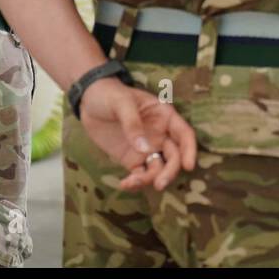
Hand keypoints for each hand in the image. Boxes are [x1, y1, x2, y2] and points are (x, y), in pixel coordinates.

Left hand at [79, 78, 197, 191]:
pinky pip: (140, 174)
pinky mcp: (132, 159)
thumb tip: (144, 149)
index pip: (184, 135)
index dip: (190, 150)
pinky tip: (125, 184)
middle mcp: (160, 135)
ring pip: (158, 169)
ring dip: (150, 179)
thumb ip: (132, 124)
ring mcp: (147, 148)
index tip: (189, 167)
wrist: (88, 101)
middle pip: (174, 157)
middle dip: (170, 172)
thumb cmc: (110, 95)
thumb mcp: (121, 102)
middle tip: (159, 184)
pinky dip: (136, 183)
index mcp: (165, 116)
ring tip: (132, 181)